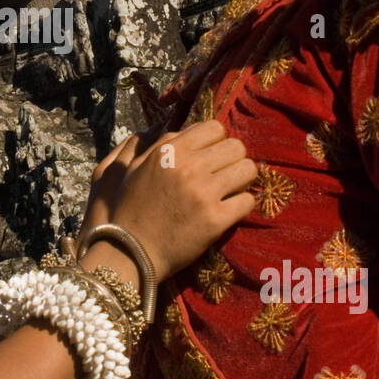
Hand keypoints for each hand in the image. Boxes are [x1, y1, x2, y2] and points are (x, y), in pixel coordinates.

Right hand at [81, 120, 256, 279]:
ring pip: (248, 170)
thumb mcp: (137, 167)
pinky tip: (229, 210)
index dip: (217, 140)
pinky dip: (241, 205)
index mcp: (170, 151)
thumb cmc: (132, 207)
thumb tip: (190, 129)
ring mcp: (203, 193)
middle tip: (225, 173)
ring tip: (230, 190)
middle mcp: (188, 167)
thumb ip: (162, 143)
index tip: (212, 155)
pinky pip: (248, 201)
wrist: (131, 251)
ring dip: (242, 180)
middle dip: (233, 159)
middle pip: (236, 146)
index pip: (215, 127)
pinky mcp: (215, 220)